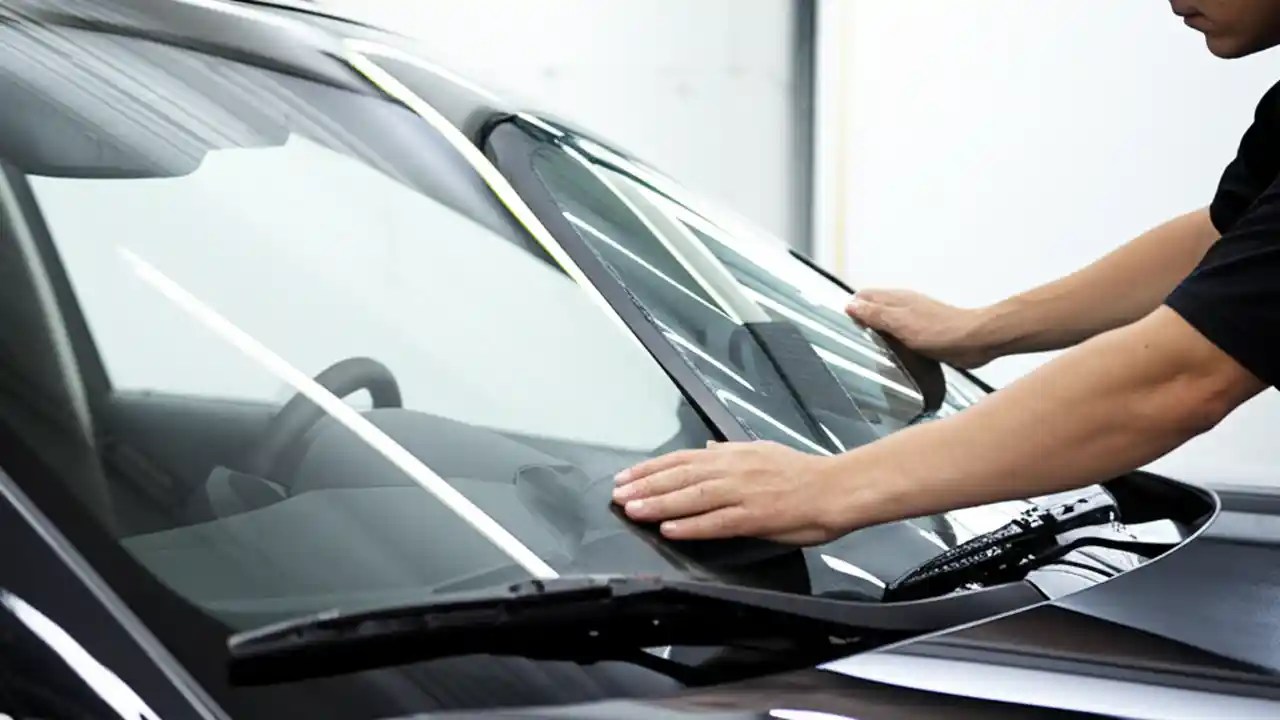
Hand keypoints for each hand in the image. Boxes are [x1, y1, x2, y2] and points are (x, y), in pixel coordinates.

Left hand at [611, 441, 847, 545]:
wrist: (837, 488)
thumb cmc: (802, 473)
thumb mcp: (761, 451)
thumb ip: (730, 452)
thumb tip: (706, 447)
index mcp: (733, 454)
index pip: (681, 458)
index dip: (650, 468)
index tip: (625, 477)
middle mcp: (733, 469)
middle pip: (680, 476)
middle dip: (645, 486)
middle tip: (617, 495)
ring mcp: (743, 493)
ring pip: (692, 497)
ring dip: (658, 503)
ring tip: (632, 509)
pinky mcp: (755, 517)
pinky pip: (717, 522)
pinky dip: (691, 525)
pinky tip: (669, 529)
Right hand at [846, 289, 993, 368]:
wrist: (975, 341)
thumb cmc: (939, 331)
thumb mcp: (900, 323)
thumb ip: (875, 314)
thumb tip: (850, 305)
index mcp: (897, 299)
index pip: (865, 296)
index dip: (852, 307)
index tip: (843, 325)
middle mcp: (904, 306)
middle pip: (875, 308)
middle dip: (862, 319)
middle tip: (852, 339)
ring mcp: (915, 320)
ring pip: (888, 322)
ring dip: (878, 332)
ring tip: (868, 349)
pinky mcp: (925, 335)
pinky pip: (901, 335)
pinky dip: (893, 342)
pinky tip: (892, 355)